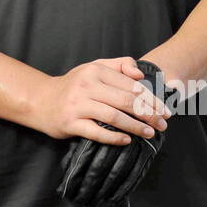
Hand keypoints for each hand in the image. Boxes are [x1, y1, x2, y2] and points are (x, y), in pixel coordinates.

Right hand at [33, 56, 169, 142]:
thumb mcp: (93, 68)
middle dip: (149, 114)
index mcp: (95, 71)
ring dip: (135, 126)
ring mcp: (78, 105)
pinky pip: (97, 132)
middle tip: (163, 124)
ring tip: (150, 133)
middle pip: (126, 101)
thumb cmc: (73, 85)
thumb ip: (119, 65)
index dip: (151, 99)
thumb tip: (141, 75)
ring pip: (114, 117)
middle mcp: (87, 86)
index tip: (165, 110)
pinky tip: (127, 141)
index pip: (130, 85)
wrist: (41, 100)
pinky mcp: (70, 123)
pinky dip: (114, 137)